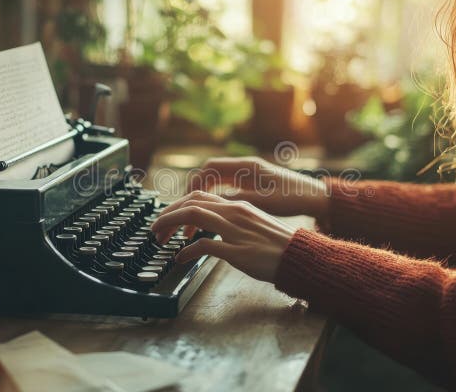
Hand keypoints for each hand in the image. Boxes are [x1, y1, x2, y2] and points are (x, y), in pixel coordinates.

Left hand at [152, 191, 296, 282]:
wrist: (299, 256)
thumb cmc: (278, 245)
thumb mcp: (253, 225)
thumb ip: (231, 222)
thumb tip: (211, 229)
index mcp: (238, 205)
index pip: (199, 196)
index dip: (177, 205)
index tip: (166, 218)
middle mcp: (234, 212)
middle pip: (191, 202)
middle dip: (167, 213)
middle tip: (155, 228)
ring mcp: (235, 230)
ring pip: (193, 215)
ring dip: (170, 224)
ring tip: (159, 238)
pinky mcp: (237, 250)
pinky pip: (204, 246)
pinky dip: (187, 251)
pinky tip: (180, 258)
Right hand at [187, 156, 329, 218]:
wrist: (315, 197)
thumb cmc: (294, 197)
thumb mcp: (263, 201)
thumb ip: (236, 199)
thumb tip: (210, 202)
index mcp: (247, 167)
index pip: (210, 167)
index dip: (195, 181)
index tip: (187, 198)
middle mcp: (245, 167)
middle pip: (210, 174)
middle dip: (195, 191)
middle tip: (186, 210)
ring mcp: (249, 175)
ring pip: (217, 182)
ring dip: (205, 196)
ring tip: (197, 215)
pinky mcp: (252, 184)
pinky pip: (226, 188)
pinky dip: (216, 199)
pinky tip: (214, 214)